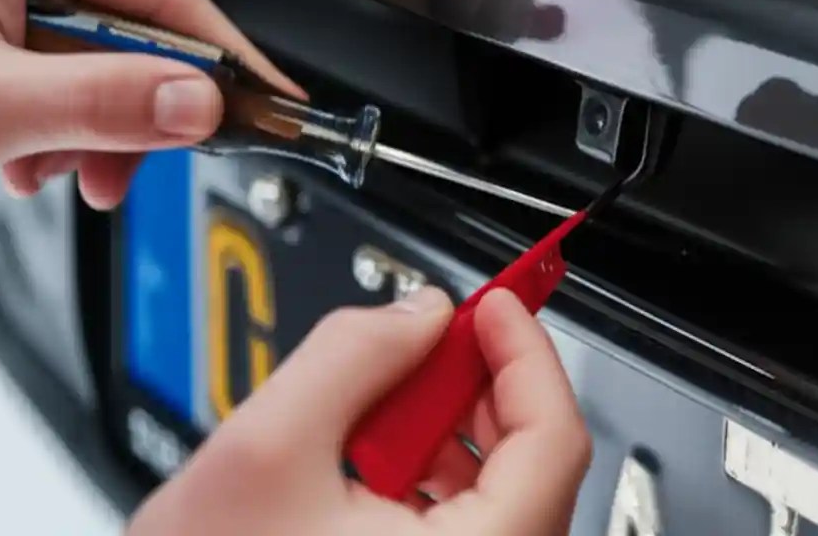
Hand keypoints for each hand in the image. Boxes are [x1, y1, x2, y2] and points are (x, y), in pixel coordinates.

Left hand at [0, 0, 300, 208]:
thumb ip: (104, 104)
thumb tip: (199, 104)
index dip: (225, 61)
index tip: (272, 104)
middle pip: (134, 28)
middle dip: (128, 113)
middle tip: (120, 170)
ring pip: (96, 52)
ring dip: (84, 124)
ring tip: (43, 164)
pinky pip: (56, 56)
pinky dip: (51, 113)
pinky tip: (22, 147)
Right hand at [126, 287, 591, 535]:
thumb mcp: (263, 448)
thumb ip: (351, 355)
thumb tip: (417, 312)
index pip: (554, 437)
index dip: (526, 352)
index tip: (498, 303)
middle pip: (532, 459)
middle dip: (477, 381)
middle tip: (435, 338)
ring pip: (497, 491)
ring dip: (448, 427)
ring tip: (379, 401)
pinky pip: (463, 523)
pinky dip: (429, 476)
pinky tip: (369, 455)